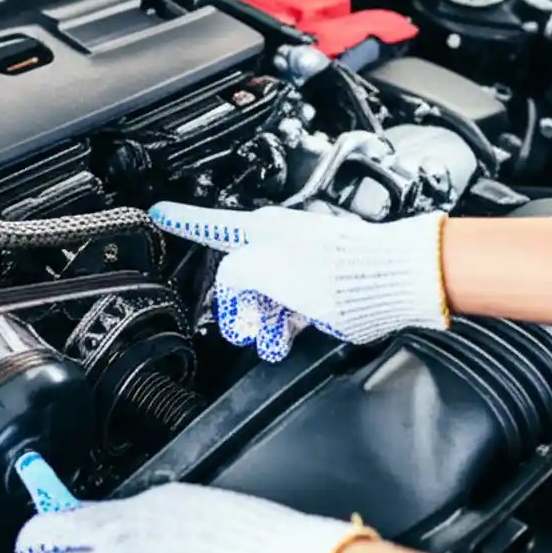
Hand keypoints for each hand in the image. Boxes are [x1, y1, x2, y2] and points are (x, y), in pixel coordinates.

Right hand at [148, 203, 449, 361]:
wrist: (390, 279)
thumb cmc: (334, 272)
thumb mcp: (264, 271)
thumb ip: (233, 273)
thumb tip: (229, 282)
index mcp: (260, 230)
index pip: (209, 224)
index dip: (182, 221)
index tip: (160, 214)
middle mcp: (279, 239)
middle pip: (238, 275)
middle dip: (235, 304)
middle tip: (243, 326)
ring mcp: (300, 260)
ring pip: (263, 295)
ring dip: (262, 319)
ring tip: (274, 338)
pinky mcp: (321, 281)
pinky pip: (289, 305)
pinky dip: (285, 322)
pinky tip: (289, 335)